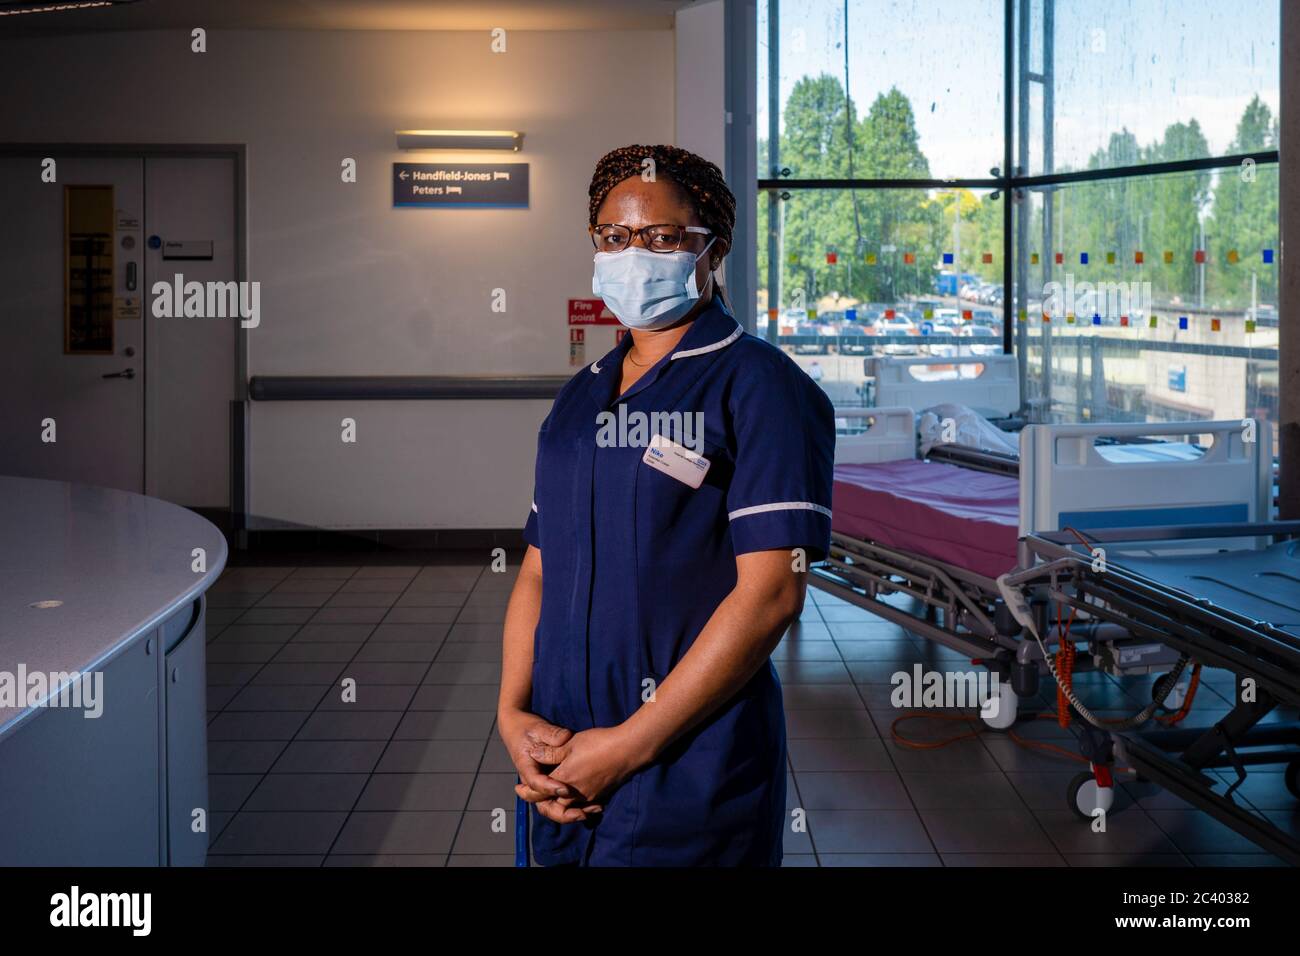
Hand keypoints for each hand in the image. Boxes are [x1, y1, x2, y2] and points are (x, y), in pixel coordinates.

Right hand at [499, 709, 595, 823]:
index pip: (536, 783)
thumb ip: (551, 734)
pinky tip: (597, 803)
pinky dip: (577, 805)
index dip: (550, 788)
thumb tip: (565, 738)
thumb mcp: (538, 728)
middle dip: (562, 812)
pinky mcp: (553, 783)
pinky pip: (562, 800)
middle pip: (544, 804)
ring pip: (554, 806)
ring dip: (572, 812)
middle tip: (582, 813)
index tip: (565, 789)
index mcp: (527, 768)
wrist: (518, 730)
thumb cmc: (527, 728)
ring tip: (594, 809)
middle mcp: (534, 781)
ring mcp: (544, 784)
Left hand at [530, 725, 641, 806]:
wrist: (628, 750)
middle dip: (541, 801)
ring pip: (568, 807)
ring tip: (552, 795)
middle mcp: (574, 793)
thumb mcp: (570, 743)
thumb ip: (550, 752)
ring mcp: (589, 796)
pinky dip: (574, 804)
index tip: (518, 789)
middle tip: (533, 795)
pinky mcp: (600, 795)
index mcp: (563, 779)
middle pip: (552, 805)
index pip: (539, 792)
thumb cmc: (598, 743)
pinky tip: (573, 794)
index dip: (527, 792)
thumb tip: (532, 754)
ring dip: (558, 803)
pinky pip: (582, 805)